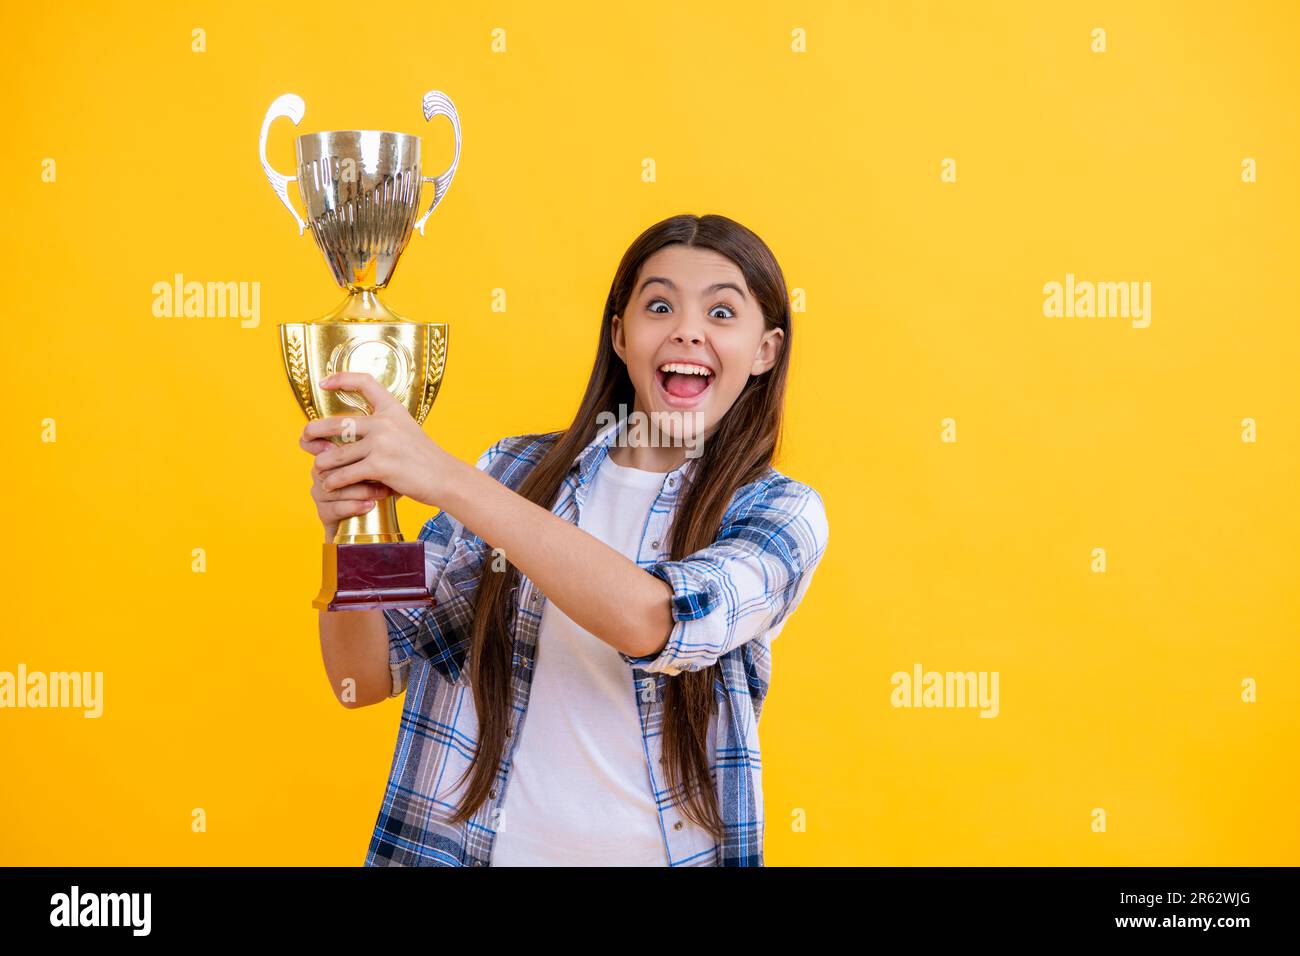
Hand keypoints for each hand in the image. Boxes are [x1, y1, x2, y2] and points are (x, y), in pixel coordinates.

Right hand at [299, 429, 393, 541]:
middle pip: (324, 462)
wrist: (371, 524)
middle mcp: (320, 472)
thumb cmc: (379, 485)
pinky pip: (334, 508)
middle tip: (371, 464)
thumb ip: (377, 442)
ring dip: (359, 489)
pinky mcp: (324, 513)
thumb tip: (386, 418)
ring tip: (381, 491)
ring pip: (331, 486)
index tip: (335, 435)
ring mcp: (320, 493)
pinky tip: (370, 505)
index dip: (313, 436)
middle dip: (348, 463)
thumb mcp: (380, 460)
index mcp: (330, 455)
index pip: (313, 440)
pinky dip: (355, 506)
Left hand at [301, 371, 448, 509]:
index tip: (324, 382)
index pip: (365, 382)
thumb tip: (347, 436)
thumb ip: (381, 429)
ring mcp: (381, 443)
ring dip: (324, 465)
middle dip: (314, 431)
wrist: (445, 477)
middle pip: (337, 423)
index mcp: (392, 410)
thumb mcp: (406, 432)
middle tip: (305, 437)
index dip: (342, 378)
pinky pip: (346, 474)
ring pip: (337, 455)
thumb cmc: (424, 459)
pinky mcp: (379, 466)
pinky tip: (330, 485)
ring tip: (319, 471)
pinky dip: (335, 482)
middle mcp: (385, 422)